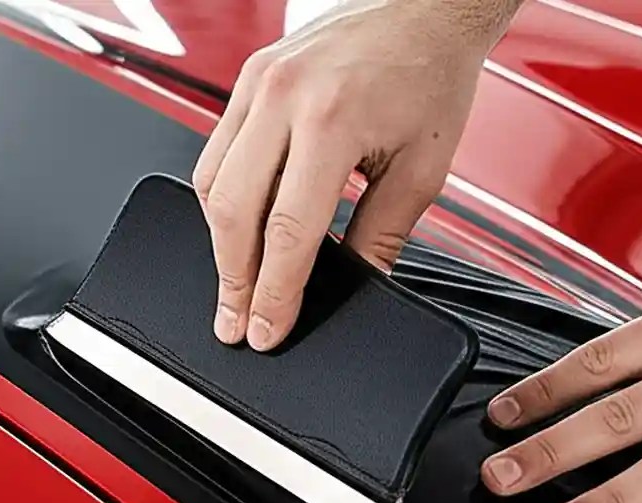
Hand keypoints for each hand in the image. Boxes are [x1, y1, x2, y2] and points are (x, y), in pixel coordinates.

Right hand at [193, 0, 520, 350]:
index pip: (286, 231)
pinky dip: (221, 196)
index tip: (265, 331)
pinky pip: (215, 149)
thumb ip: (383, 236)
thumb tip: (354, 289)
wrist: (425, 6)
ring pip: (211, 183)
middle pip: (233, 213)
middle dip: (233, 279)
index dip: (273, 292)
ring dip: (220, 242)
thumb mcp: (423, 168)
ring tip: (234, 283)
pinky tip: (236, 226)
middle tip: (234, 323)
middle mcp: (284, 97)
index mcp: (332, 120)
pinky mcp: (249, 77)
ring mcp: (258, 82)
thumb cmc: (430, 73)